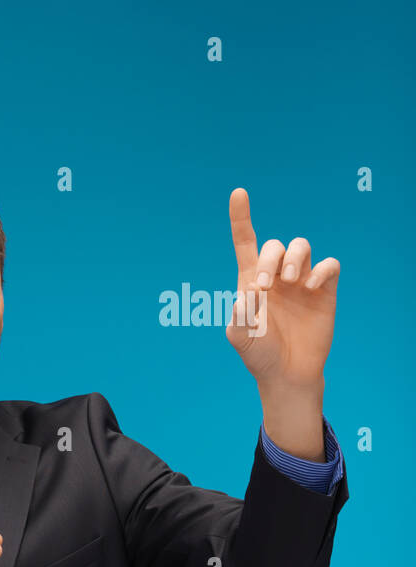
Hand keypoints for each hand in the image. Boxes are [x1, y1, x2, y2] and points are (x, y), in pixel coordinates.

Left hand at [226, 187, 338, 392]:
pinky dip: (321, 269)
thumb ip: (239, 318)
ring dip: (293, 258)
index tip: (238, 193)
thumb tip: (247, 296)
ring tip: (289, 282)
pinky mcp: (324, 290)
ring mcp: (301, 281)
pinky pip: (328, 264)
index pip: (246, 242)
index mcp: (250, 281)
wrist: (287, 373)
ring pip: (301, 246)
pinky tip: (310, 288)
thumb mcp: (241, 338)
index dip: (242, 218)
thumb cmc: (260, 355)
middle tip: (266, 286)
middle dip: (270, 258)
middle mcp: (276, 276)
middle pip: (275, 245)